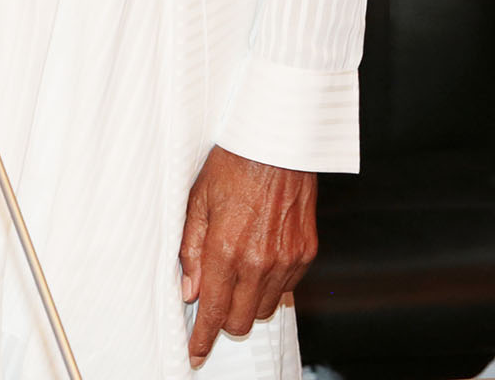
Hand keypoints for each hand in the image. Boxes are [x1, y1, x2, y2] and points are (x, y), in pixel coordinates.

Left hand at [178, 146, 317, 367]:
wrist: (276, 143)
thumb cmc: (232, 164)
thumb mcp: (197, 201)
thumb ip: (190, 250)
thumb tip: (188, 290)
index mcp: (227, 248)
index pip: (212, 310)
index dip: (202, 337)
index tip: (195, 351)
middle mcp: (259, 261)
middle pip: (240, 321)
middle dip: (223, 319)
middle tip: (212, 300)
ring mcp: (287, 260)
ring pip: (264, 309)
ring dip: (247, 303)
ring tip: (235, 275)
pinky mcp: (306, 253)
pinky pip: (286, 289)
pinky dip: (270, 286)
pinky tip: (258, 262)